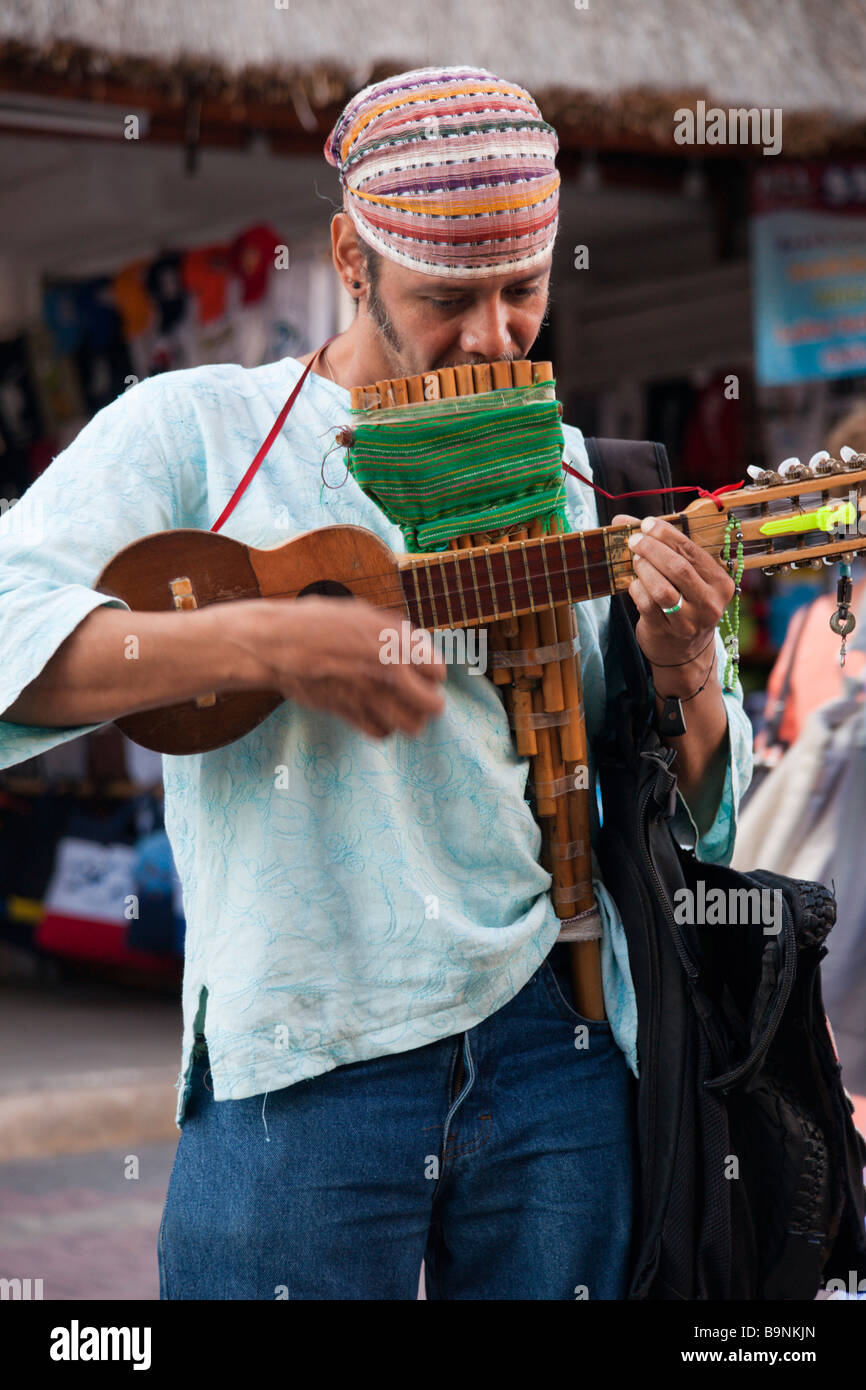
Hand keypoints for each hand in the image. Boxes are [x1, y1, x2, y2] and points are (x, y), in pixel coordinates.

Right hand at [226, 595, 446, 738]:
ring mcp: (368, 697)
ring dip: (409, 718)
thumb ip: (395, 631)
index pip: (438, 672)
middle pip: (433, 705)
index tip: (422, 672)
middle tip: (417, 694)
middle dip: (428, 701)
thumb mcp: (362, 613)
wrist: (276, 644)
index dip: (431, 672)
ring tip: (398, 706)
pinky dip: (382, 726)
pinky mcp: (349, 714)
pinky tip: (374, 711)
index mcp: (394, 642)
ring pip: (411, 726)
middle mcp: (388, 672)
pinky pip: (381, 733)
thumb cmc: (316, 622)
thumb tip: (417, 645)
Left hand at [612, 513, 733, 669]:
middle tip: (635, 540)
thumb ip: (663, 546)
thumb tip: (622, 520)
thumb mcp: (686, 576)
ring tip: (635, 560)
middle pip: (678, 568)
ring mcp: (689, 621)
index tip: (647, 524)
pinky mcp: (666, 632)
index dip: (667, 535)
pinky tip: (634, 583)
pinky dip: (636, 589)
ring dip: (644, 569)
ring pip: (662, 589)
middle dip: (652, 549)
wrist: (684, 650)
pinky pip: (646, 605)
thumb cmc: (685, 602)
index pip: (693, 552)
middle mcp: (709, 603)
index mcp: (721, 583)